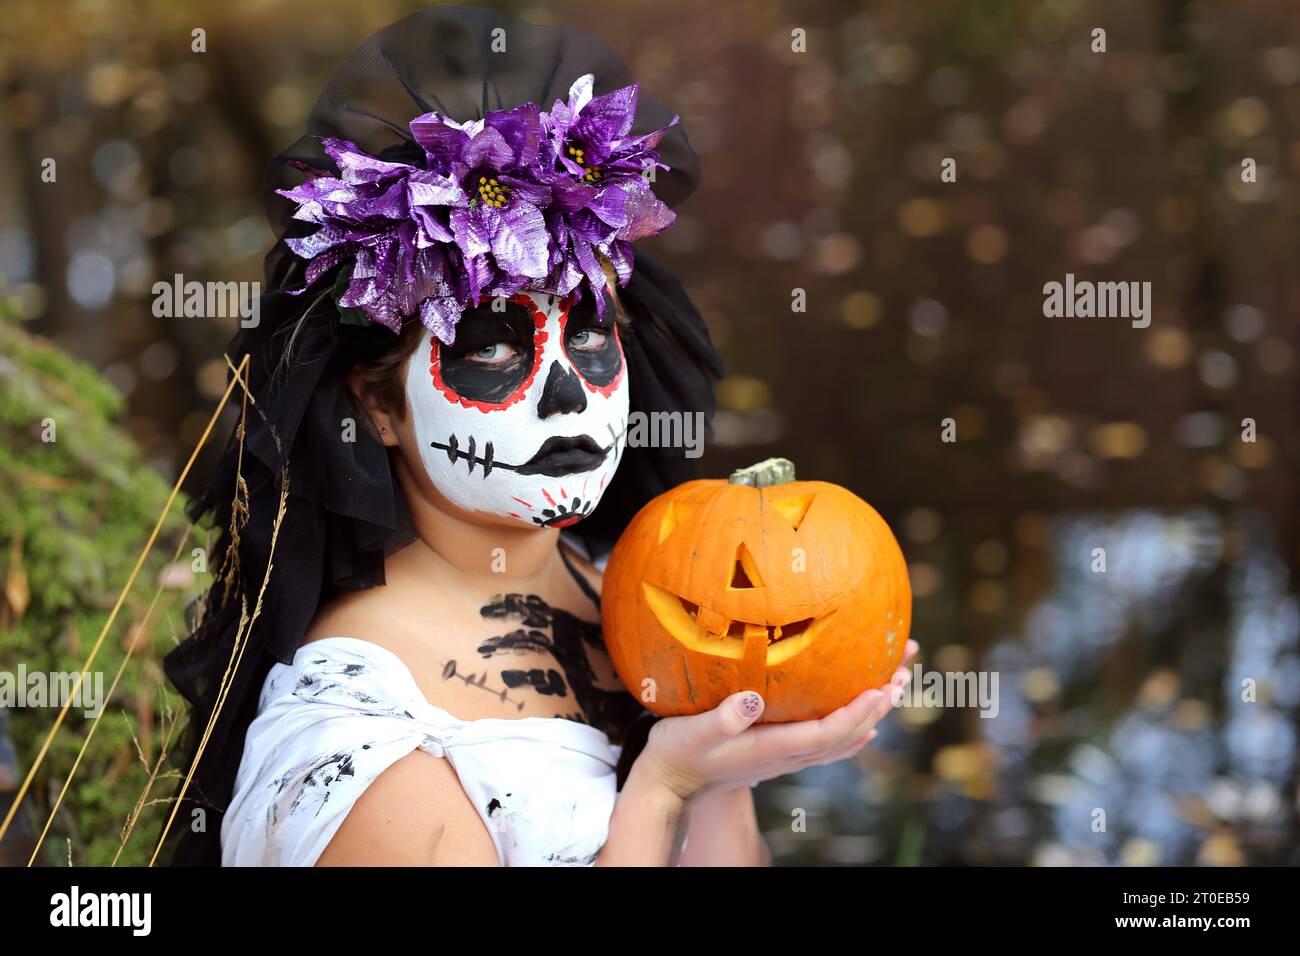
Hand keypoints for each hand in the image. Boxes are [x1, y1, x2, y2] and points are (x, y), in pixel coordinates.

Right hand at [637, 640, 918, 799]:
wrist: (670, 783)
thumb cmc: (678, 752)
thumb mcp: (693, 731)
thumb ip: (723, 718)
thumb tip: (751, 700)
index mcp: (771, 747)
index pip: (826, 733)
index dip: (855, 713)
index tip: (880, 689)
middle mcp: (786, 756)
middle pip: (845, 735)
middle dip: (877, 706)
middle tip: (903, 673)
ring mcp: (786, 758)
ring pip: (841, 740)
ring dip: (872, 715)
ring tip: (896, 685)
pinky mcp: (780, 755)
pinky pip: (827, 747)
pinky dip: (852, 734)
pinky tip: (867, 727)